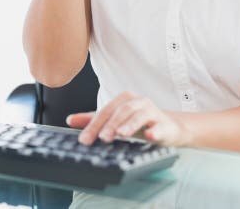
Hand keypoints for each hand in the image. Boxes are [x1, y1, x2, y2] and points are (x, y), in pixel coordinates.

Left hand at [65, 91, 189, 146]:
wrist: (169, 128)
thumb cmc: (140, 123)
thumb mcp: (116, 120)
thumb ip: (94, 119)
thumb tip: (70, 120)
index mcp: (124, 100)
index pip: (106, 111)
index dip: (94, 125)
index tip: (84, 140)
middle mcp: (138, 102)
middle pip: (121, 112)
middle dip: (111, 125)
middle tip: (102, 138)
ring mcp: (152, 112)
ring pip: (139, 116)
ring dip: (130, 125)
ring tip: (121, 134)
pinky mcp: (165, 124)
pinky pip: (160, 126)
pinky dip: (155, 130)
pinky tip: (150, 135)